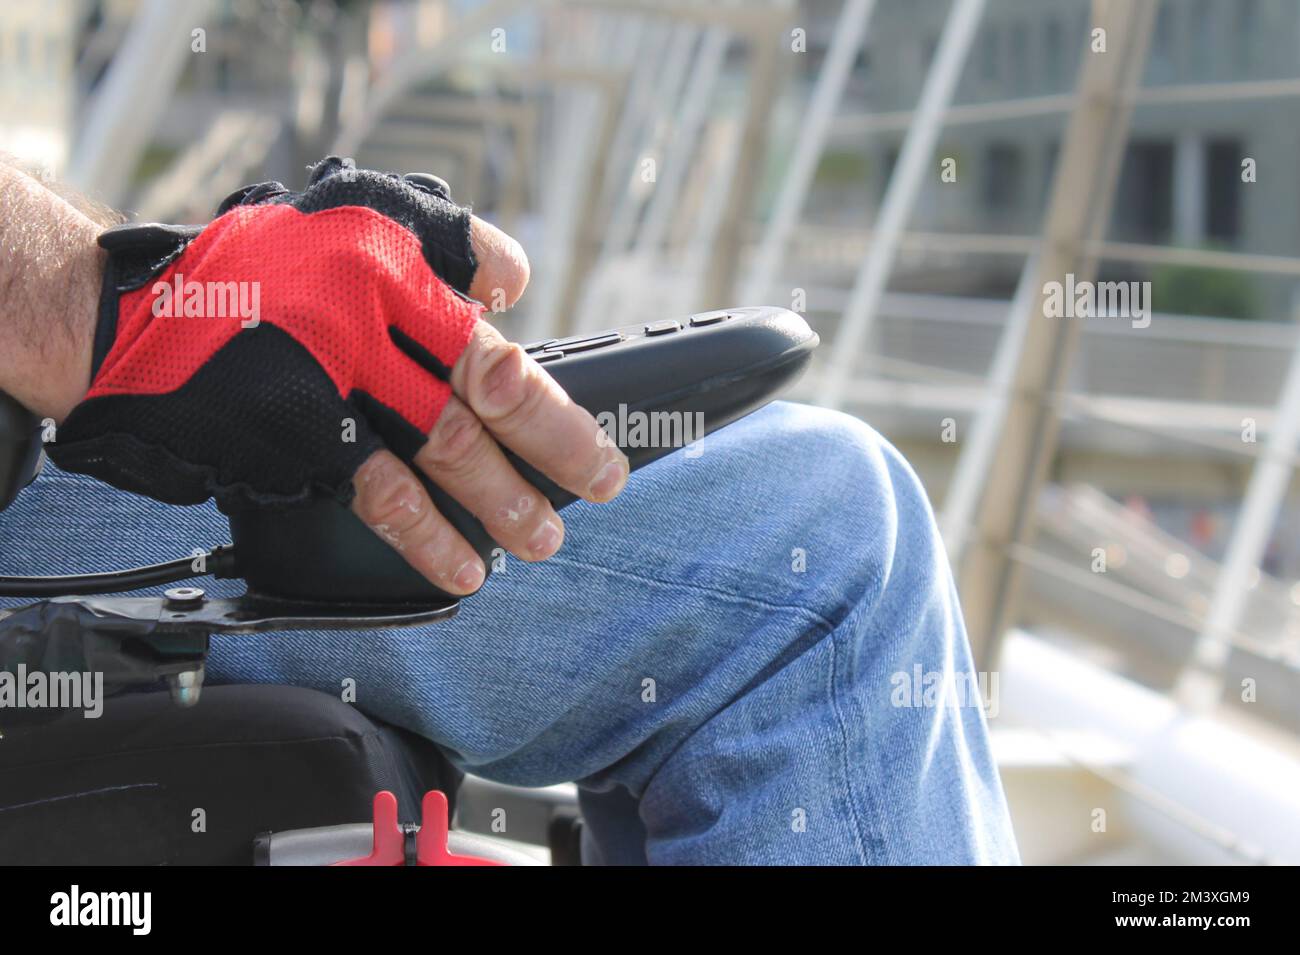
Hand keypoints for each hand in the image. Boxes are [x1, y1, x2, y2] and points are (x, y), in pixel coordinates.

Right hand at [48, 158, 627, 593]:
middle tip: (603, 477)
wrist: (129, 323)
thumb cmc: (241, 276)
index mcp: (388, 242)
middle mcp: (373, 301)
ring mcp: (340, 369)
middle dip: (560, 435)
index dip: (528, 301)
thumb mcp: (333, 222)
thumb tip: (505, 296)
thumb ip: (425, 250)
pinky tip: (464, 567)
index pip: (491, 263)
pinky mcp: (302, 433)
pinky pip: (382, 493)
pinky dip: (429, 536)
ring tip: (545, 537)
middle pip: (494, 375)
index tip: (547, 338)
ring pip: (451, 443)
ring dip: (507, 498)